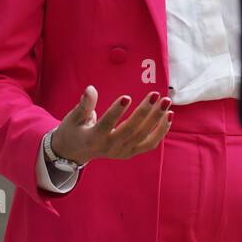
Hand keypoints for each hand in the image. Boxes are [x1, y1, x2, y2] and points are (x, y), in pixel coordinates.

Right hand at [49, 85, 172, 164]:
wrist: (74, 152)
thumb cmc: (73, 130)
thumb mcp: (73, 118)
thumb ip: (84, 105)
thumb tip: (90, 89)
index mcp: (93, 138)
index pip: (107, 125)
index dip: (116, 111)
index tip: (127, 96)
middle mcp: (109, 147)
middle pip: (130, 131)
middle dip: (145, 112)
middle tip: (156, 94)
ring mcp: (121, 152)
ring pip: (143, 137)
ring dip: (157, 120)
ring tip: (166, 103)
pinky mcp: (130, 153)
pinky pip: (149, 144)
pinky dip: (161, 131)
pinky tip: (168, 116)